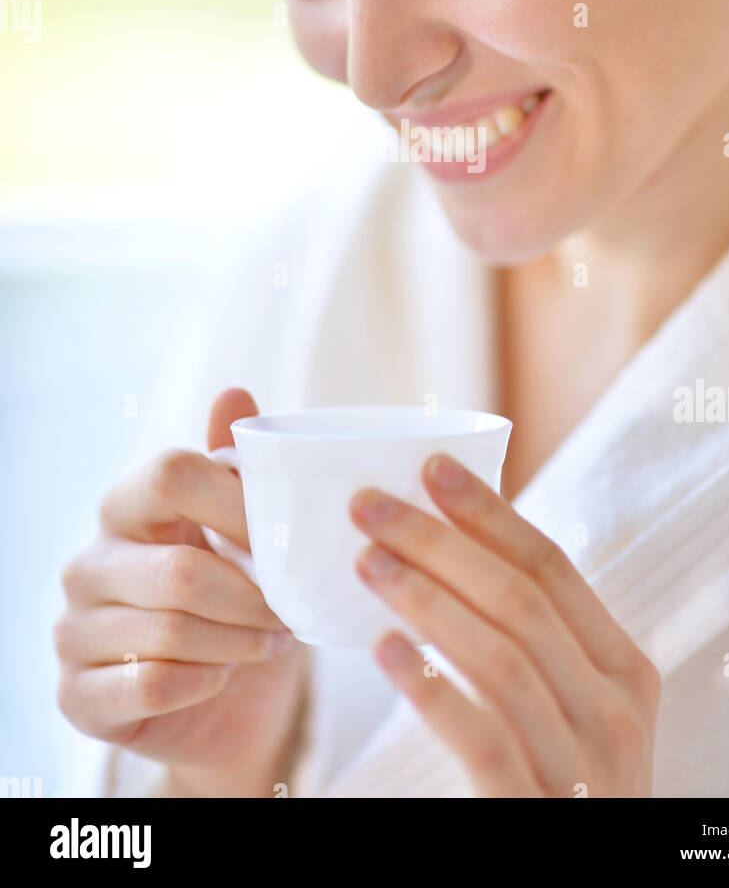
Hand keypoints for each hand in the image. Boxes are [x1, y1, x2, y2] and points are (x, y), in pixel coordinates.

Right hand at [55, 389, 308, 797]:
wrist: (220, 700)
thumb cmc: (233, 600)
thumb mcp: (241, 531)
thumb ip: (234, 466)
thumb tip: (233, 391)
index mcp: (125, 507)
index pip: (172, 474)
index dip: (240, 505)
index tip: (285, 540)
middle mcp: (88, 563)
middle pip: (180, 570)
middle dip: (254, 598)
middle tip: (291, 612)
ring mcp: (74, 630)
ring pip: (172, 633)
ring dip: (239, 643)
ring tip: (271, 642)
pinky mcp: (76, 695)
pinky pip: (152, 686)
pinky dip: (205, 682)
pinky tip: (223, 676)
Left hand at [350, 455, 659, 797]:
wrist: (588, 879)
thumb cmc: (563, 781)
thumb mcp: (575, 705)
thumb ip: (534, 638)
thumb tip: (454, 541)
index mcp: (626, 668)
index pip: (553, 568)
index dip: (489, 512)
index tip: (430, 465)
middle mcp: (617, 711)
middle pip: (521, 601)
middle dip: (440, 541)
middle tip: (369, 503)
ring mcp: (585, 767)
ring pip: (500, 658)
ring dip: (426, 599)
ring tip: (364, 562)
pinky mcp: (537, 813)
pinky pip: (482, 738)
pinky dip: (431, 687)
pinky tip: (382, 651)